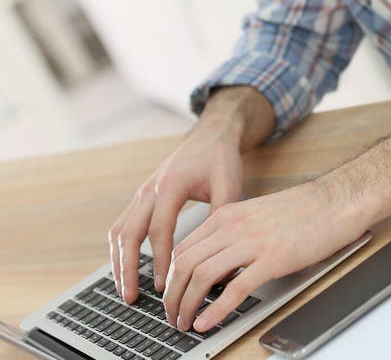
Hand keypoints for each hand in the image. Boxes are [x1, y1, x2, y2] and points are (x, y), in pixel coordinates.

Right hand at [109, 123, 243, 303]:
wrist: (211, 134)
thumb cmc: (221, 158)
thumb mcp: (229, 185)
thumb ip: (222, 221)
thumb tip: (222, 260)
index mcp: (171, 185)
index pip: (159, 229)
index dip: (160, 260)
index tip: (164, 286)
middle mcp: (150, 188)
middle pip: (129, 233)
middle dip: (127, 268)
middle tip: (131, 298)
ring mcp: (143, 191)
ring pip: (120, 230)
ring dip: (118, 261)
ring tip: (125, 290)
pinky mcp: (143, 196)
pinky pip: (123, 224)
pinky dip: (121, 248)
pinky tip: (126, 268)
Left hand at [163, 177, 365, 332]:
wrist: (334, 201)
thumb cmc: (302, 210)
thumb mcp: (257, 215)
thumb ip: (234, 235)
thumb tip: (218, 266)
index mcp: (228, 214)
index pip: (184, 247)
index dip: (171, 276)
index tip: (171, 295)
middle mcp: (234, 226)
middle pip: (185, 263)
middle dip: (172, 295)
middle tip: (171, 316)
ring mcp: (252, 242)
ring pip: (201, 276)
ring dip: (187, 305)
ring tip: (184, 323)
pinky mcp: (272, 259)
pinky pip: (234, 289)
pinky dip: (215, 310)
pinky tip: (207, 323)